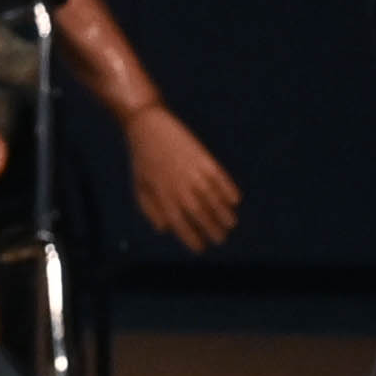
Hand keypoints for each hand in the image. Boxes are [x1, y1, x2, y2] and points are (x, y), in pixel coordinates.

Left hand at [121, 102, 241, 249]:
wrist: (149, 128)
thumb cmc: (143, 160)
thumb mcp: (140, 187)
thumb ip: (151, 210)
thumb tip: (166, 229)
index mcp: (164, 198)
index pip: (182, 226)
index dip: (193, 239)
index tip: (201, 247)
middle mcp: (181, 189)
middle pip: (201, 217)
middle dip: (213, 230)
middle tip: (220, 239)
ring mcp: (194, 175)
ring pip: (214, 200)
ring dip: (224, 215)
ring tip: (230, 224)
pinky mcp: (205, 160)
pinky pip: (221, 179)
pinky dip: (229, 191)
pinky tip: (235, 201)